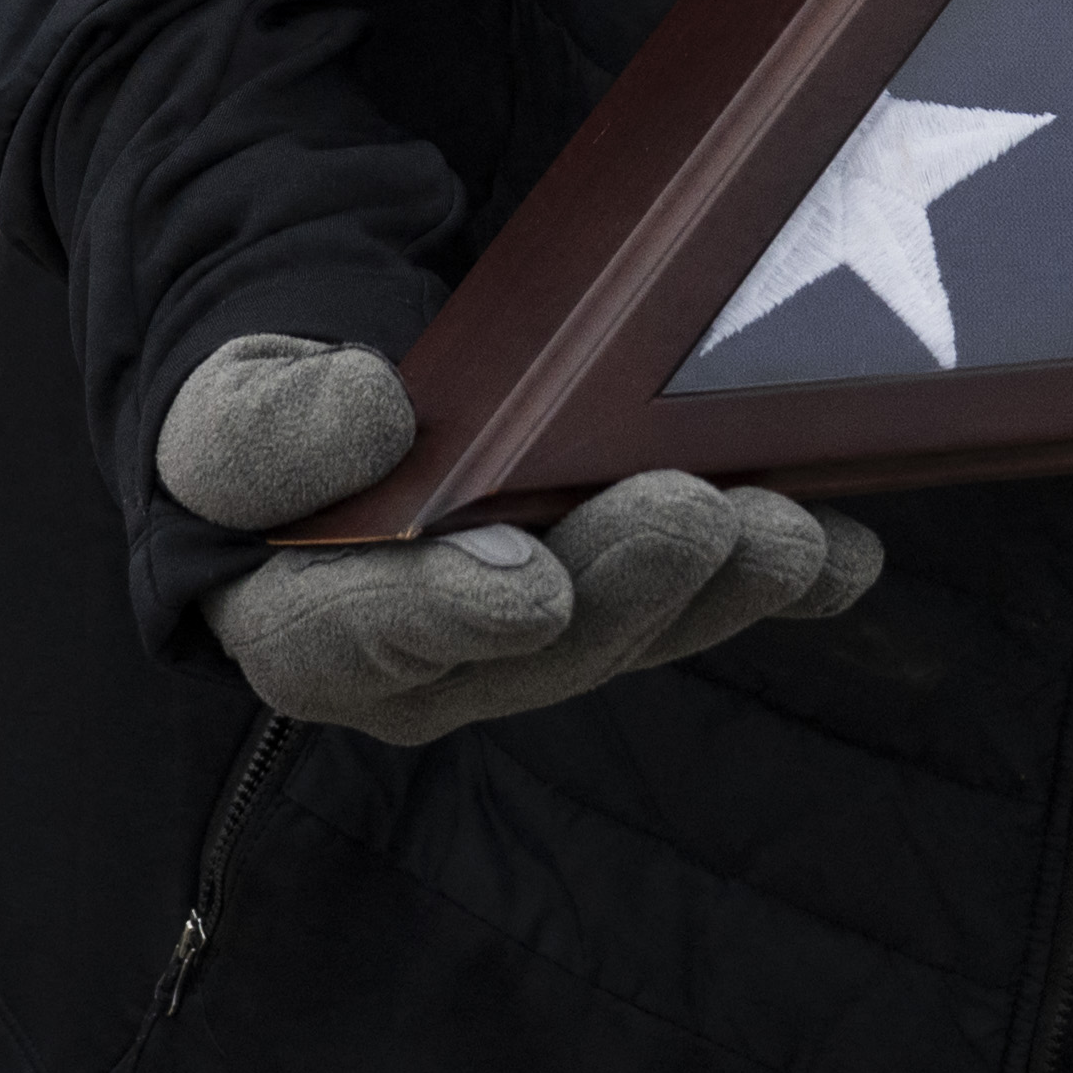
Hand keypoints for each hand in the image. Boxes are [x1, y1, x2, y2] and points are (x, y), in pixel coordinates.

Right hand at [154, 331, 880, 743]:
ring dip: (718, 586)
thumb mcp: (226, 401)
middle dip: (624, 585)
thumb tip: (374, 419)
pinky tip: (846, 555)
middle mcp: (429, 671)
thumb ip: (262, 428)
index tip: (527, 583)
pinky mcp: (620, 610)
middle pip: (530, 648)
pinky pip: (700, 606)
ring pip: (630, 633)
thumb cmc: (275, 412)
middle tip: (694, 514)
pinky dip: (779, 580)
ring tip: (786, 528)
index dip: (446, 615)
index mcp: (303, 629)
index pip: (358, 641)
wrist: (340, 418)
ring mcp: (538, 649)